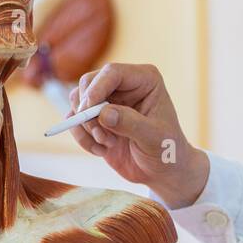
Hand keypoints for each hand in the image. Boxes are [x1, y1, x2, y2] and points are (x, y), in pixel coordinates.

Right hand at [66, 62, 209, 207]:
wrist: (161, 170)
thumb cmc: (167, 150)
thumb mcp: (154, 138)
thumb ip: (130, 124)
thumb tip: (103, 113)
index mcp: (144, 80)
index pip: (111, 72)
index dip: (96, 89)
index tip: (89, 111)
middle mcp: (124, 85)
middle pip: (88, 83)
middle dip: (88, 111)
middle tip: (101, 134)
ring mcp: (108, 101)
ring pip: (77, 101)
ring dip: (86, 127)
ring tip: (107, 143)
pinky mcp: (95, 118)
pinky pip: (74, 121)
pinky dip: (82, 138)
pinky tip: (102, 150)